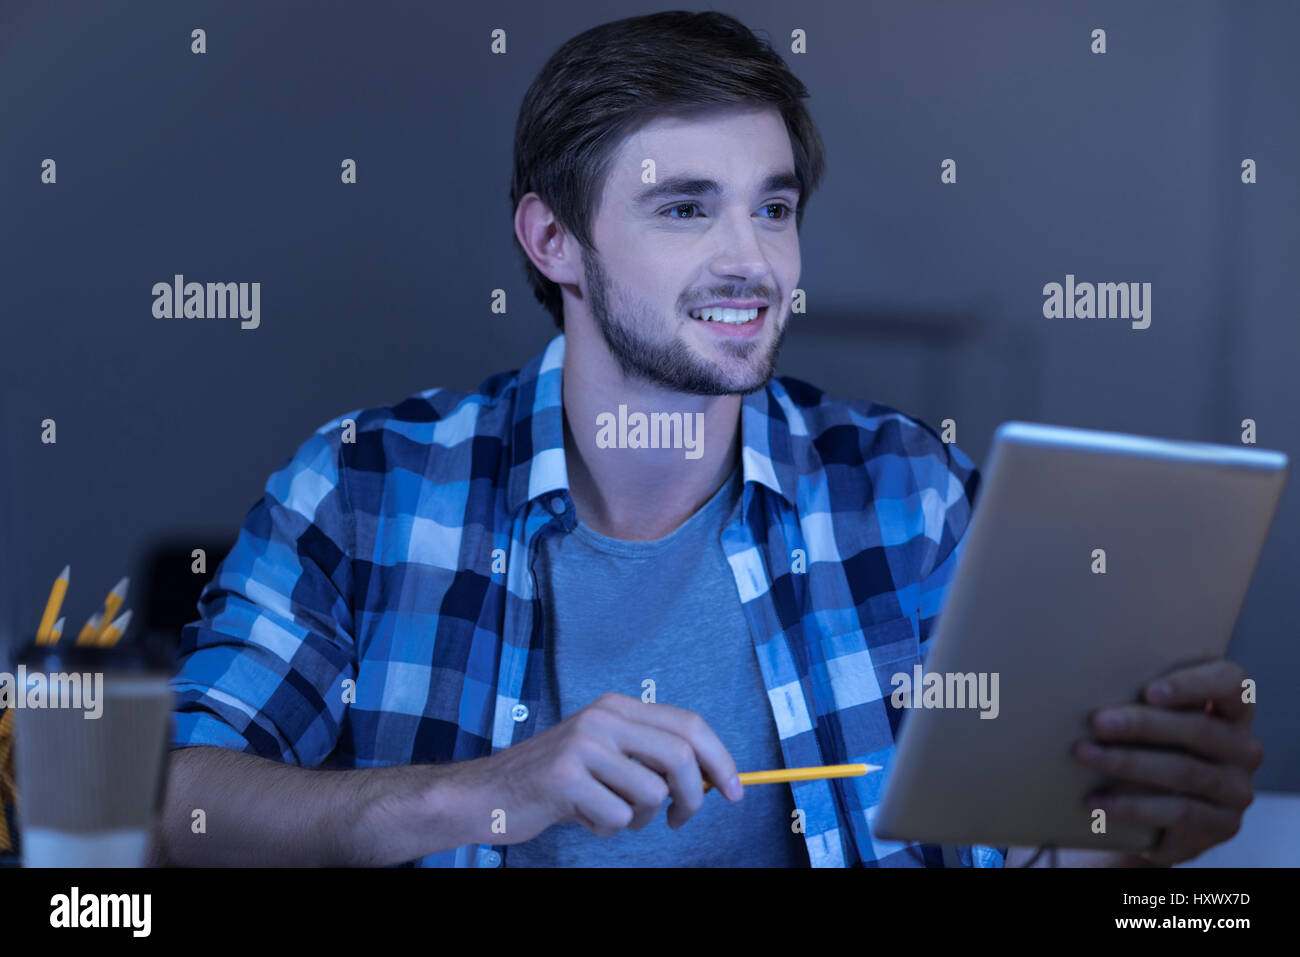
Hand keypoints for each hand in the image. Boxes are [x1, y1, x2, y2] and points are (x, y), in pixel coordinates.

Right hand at [459, 692, 742, 843]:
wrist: (490, 792)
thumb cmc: (560, 781)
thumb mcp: (607, 753)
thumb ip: (652, 756)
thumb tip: (715, 778)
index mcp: (617, 706)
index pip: (689, 724)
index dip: (720, 760)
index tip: (735, 791)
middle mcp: (602, 717)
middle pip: (679, 755)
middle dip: (693, 796)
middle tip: (681, 820)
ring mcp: (582, 745)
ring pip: (650, 794)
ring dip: (639, 819)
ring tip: (609, 813)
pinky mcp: (565, 778)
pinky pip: (617, 817)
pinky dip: (607, 829)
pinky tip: (581, 816)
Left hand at [1072, 658, 1262, 865]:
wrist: (1162, 820)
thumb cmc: (1153, 750)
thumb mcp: (1155, 722)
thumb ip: (1143, 700)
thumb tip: (1089, 684)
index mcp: (1233, 709)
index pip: (1232, 683)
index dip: (1194, 684)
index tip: (1149, 691)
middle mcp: (1243, 748)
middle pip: (1199, 729)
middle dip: (1143, 724)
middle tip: (1097, 722)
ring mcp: (1237, 789)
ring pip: (1184, 771)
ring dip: (1127, 762)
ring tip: (1085, 754)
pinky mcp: (1222, 825)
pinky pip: (1177, 812)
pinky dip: (1131, 806)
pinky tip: (1097, 801)